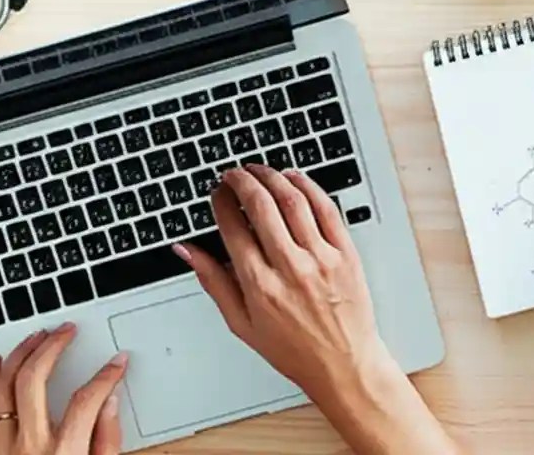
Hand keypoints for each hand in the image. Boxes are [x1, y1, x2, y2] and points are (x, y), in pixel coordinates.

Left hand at [0, 323, 126, 454]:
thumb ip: (107, 440)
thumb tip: (109, 402)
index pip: (87, 400)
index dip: (106, 375)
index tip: (117, 363)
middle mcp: (28, 448)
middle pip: (35, 380)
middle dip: (53, 347)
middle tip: (66, 331)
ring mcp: (1, 450)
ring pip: (2, 387)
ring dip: (19, 355)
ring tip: (35, 336)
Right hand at [176, 165, 387, 396]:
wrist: (344, 364)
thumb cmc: (294, 349)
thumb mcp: (241, 323)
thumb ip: (213, 281)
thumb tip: (187, 250)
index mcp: (260, 286)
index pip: (233, 227)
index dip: (221, 202)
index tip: (217, 193)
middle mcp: (291, 268)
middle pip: (261, 205)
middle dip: (242, 181)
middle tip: (234, 174)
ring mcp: (321, 258)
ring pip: (293, 200)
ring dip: (272, 177)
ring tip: (259, 170)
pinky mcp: (346, 253)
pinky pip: (326, 208)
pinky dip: (308, 186)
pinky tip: (295, 178)